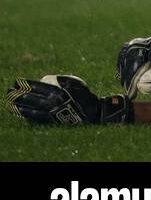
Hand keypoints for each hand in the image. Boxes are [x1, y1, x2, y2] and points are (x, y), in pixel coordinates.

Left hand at [7, 75, 132, 124]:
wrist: (91, 112)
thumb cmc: (84, 94)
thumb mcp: (74, 81)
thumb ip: (58, 79)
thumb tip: (43, 78)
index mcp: (57, 91)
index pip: (36, 87)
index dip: (25, 84)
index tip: (16, 82)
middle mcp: (51, 102)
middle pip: (30, 98)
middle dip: (18, 94)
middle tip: (9, 92)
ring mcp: (50, 112)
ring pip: (29, 109)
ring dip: (18, 106)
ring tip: (10, 103)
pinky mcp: (50, 121)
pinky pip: (35, 118)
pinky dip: (26, 114)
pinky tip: (20, 112)